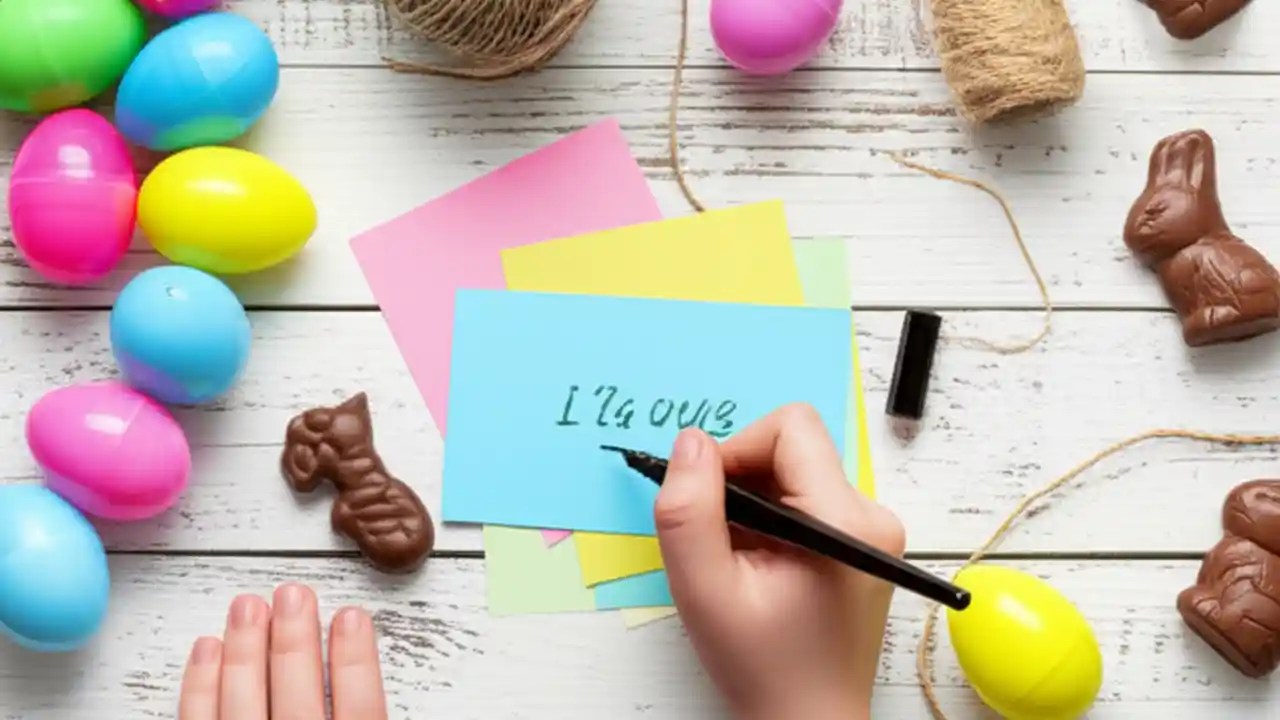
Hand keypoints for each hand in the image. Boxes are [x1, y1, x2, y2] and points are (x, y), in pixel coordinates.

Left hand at [178, 583, 388, 719]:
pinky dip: (200, 685)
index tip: (352, 616)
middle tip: (294, 595)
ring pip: (243, 705)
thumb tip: (368, 663)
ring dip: (245, 651)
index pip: (360, 707)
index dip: (357, 658)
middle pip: (300, 697)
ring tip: (247, 604)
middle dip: (295, 640)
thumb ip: (363, 711)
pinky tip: (208, 649)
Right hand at [655, 404, 905, 719]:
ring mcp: (872, 531)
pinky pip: (807, 498)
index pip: (791, 427)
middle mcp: (872, 517)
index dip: (736, 448)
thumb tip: (691, 441)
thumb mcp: (704, 590)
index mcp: (846, 522)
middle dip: (742, 477)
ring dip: (755, 501)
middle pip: (794, 447)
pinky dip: (772, 518)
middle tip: (717, 535)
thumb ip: (689, 510)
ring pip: (797, 471)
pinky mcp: (862, 544)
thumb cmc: (763, 669)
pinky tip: (756, 563)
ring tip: (736, 556)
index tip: (708, 498)